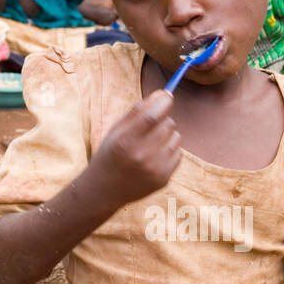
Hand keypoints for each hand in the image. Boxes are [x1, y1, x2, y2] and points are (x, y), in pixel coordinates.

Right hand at [85, 89, 180, 207]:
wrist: (105, 190)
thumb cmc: (110, 154)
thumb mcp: (116, 129)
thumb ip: (138, 110)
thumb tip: (164, 94)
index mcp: (125, 141)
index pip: (152, 116)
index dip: (163, 102)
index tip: (167, 96)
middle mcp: (141, 156)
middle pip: (168, 124)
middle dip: (162, 119)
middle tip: (150, 127)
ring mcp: (155, 170)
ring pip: (176, 137)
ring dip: (167, 135)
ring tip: (150, 144)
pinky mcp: (164, 179)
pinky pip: (178, 153)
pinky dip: (169, 150)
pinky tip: (154, 157)